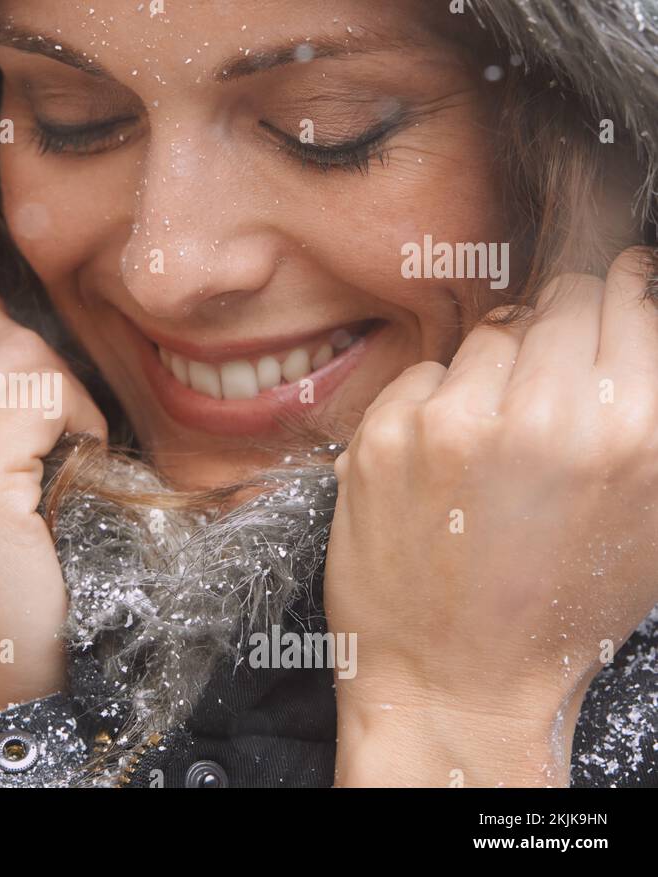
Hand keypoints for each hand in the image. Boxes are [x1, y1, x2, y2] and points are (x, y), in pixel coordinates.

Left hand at [326, 247, 657, 785]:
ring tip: (493, 442)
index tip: (608, 291)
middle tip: (545, 384)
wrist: (456, 680)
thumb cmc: (557, 608)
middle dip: (558, 332)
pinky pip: (424, 372)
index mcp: (632, 432)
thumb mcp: (650, 513)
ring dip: (495, 370)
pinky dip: (434, 404)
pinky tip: (443, 465)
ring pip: (490, 334)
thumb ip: (646, 412)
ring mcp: (456, 421)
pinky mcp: (386, 434)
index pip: (626, 295)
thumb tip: (635, 311)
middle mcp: (545, 415)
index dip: (616, 292)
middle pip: (558, 301)